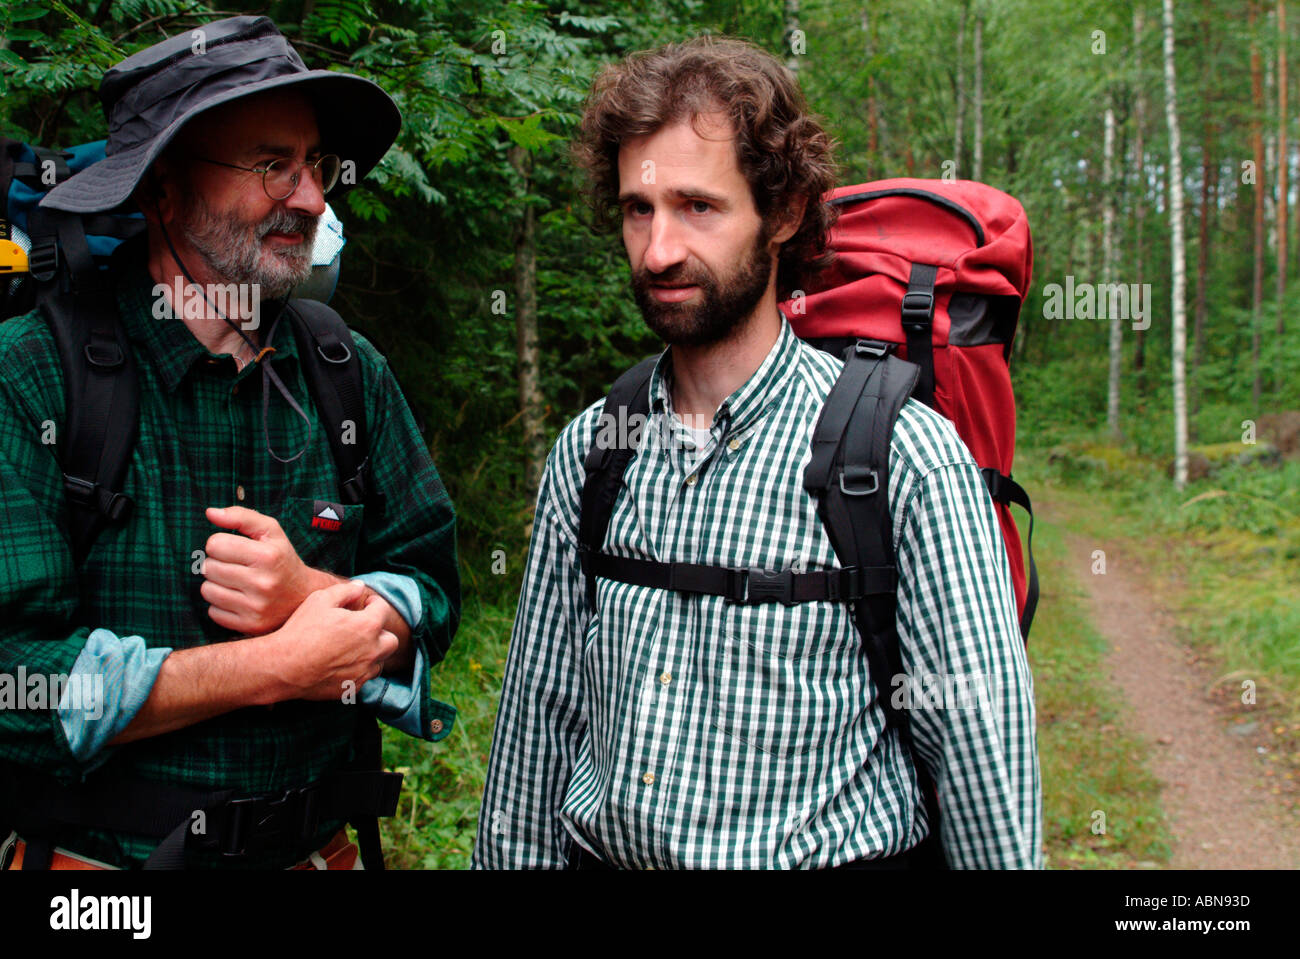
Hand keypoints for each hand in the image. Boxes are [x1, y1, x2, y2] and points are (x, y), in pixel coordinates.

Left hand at [201, 505, 331, 634]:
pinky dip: (221, 604)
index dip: (221, 543)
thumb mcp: (270, 531)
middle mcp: (263, 583)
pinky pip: (213, 612)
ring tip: (236, 581)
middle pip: (208, 567)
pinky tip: (238, 598)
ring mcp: (256, 607)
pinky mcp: (249, 625)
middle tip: (236, 566)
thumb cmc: (282, 558)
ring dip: (216, 584)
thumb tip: (210, 513)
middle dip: (217, 563)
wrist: (305, 595)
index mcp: (267, 556)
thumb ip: (241, 516)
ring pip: (207, 590)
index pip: (214, 544)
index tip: (234, 548)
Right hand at [269, 579, 398, 701]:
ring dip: (372, 654)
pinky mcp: (352, 688)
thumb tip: (360, 587)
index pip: (383, 610)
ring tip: (352, 647)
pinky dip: (358, 670)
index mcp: (367, 626)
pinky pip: (364, 678)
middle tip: (363, 628)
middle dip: (380, 632)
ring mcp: (363, 672)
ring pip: (379, 662)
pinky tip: (341, 664)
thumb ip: (345, 591)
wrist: (283, 666)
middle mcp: (371, 651)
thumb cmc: (301, 630)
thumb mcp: (320, 600)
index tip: (367, 604)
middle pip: (391, 641)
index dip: (375, 603)